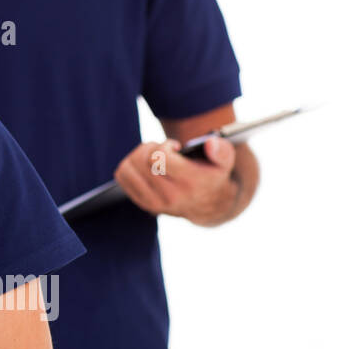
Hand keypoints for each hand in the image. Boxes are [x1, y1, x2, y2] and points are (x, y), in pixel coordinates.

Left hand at [113, 136, 237, 225]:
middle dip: (149, 148)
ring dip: (136, 156)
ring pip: (128, 169)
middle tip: (160, 149)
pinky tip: (143, 166)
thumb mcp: (225, 162)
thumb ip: (222, 150)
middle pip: (142, 161)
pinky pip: (122, 178)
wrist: (210, 205)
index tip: (174, 146)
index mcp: (190, 183)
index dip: (163, 146)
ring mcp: (155, 203)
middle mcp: (171, 197)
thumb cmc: (212, 175)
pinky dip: (128, 166)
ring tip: (151, 156)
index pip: (159, 158)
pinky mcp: (144, 204)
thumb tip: (210, 143)